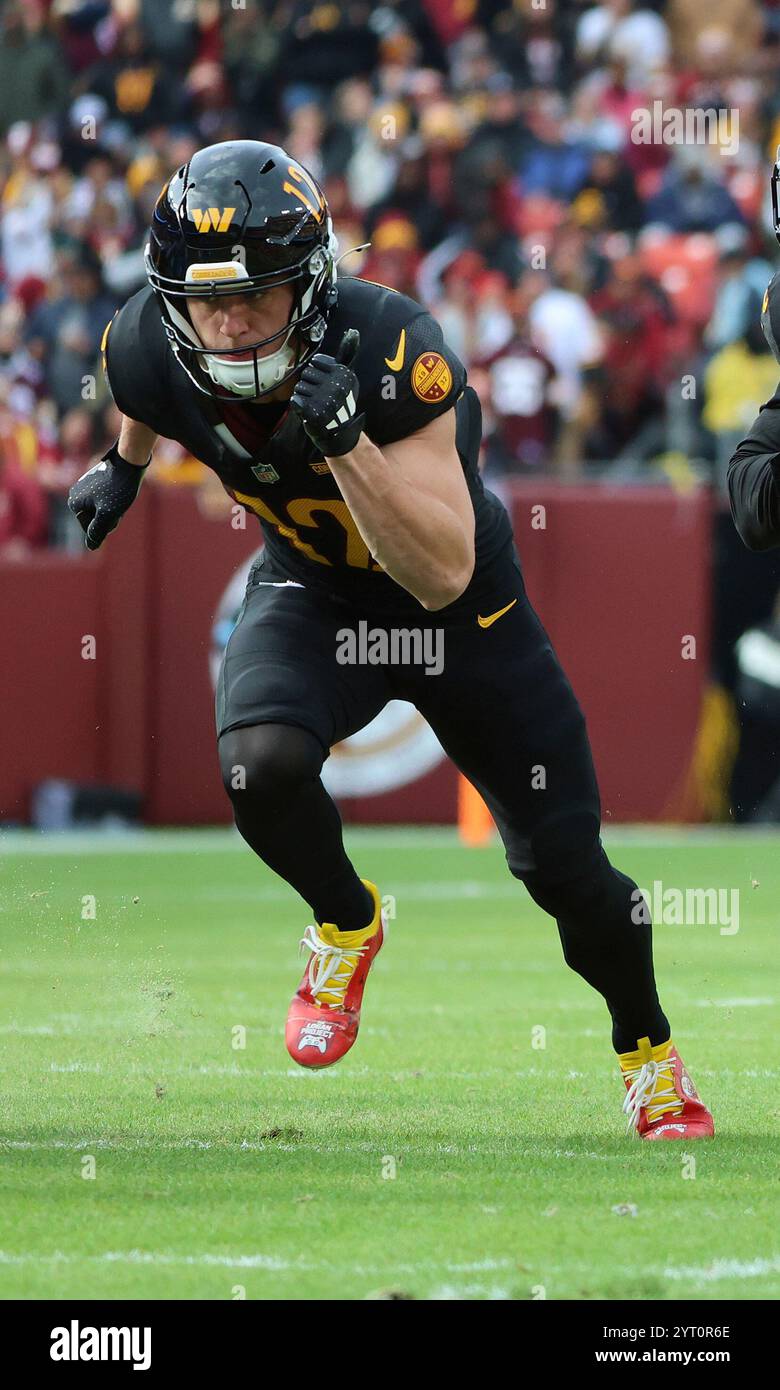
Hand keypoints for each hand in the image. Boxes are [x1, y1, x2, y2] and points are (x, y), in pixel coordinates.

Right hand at [67, 442, 147, 550]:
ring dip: (113, 508)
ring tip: (120, 496)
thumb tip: (91, 546)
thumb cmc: (118, 489)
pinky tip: (120, 490)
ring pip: (102, 508)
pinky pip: (105, 498)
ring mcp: (85, 486)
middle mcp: (75, 493)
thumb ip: (97, 531)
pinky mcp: (96, 480)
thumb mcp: (108, 515)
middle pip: (95, 518)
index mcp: (74, 503)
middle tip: (118, 503)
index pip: (91, 529)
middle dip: (109, 516)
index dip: (107, 524)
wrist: (128, 462)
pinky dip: (115, 498)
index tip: (113, 509)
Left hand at [290, 329, 364, 456]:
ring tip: (315, 404)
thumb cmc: (339, 400)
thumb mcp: (346, 376)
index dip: (317, 374)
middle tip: (320, 397)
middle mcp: (336, 386)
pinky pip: (295, 399)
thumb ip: (347, 353)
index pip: (315, 363)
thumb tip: (354, 331)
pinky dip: (298, 406)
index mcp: (343, 374)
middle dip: (310, 385)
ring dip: (304, 396)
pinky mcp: (313, 412)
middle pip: (306, 374)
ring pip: (299, 386)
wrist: (338, 430)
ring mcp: (324, 400)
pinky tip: (308, 411)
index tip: (326, 385)